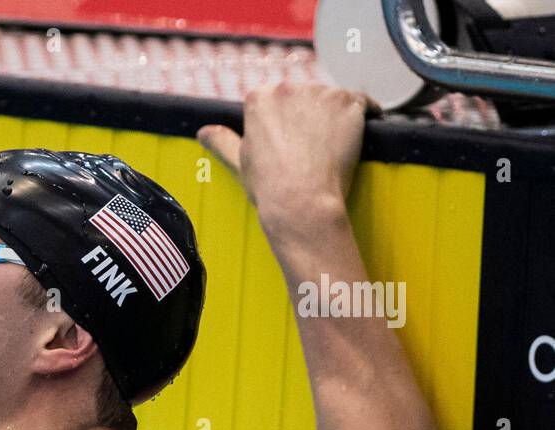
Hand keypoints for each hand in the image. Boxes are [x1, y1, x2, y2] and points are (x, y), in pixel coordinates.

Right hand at [197, 82, 374, 229]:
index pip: (276, 99)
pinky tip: (358, 136)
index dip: (284, 123)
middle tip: (310, 150)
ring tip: (330, 149)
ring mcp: (321, 93)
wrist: (301, 203)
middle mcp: (289, 87)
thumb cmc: (269, 187)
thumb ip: (222, 141)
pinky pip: (363, 103)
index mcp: (258, 98)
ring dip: (335, 117)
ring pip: (332, 99)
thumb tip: (204, 132)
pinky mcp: (349, 102)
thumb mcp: (238, 162)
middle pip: (305, 96)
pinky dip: (364, 117)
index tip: (289, 143)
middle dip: (309, 116)